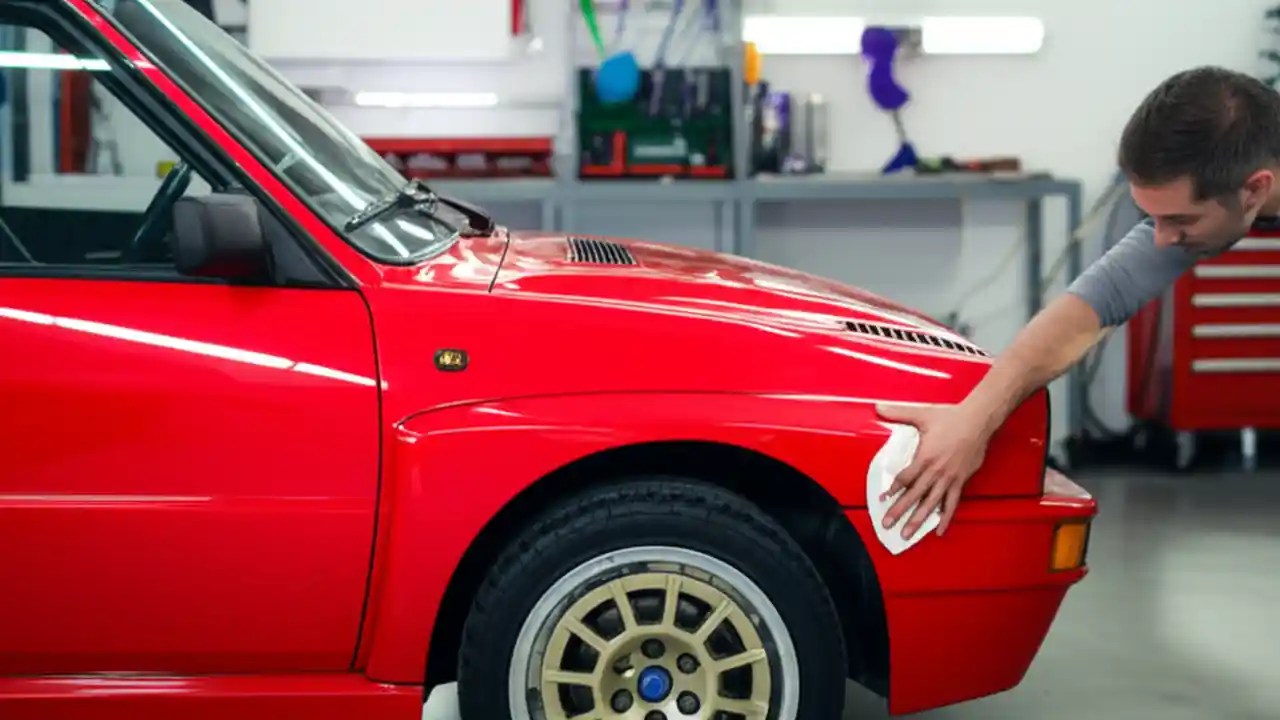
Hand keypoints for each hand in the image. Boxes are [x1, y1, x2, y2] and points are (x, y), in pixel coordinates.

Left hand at [874, 402, 990, 537]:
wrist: (978, 420)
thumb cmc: (951, 418)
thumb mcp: (921, 414)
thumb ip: (898, 412)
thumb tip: (878, 407)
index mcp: (925, 457)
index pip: (905, 479)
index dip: (893, 489)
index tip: (883, 499)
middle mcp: (936, 471)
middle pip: (914, 496)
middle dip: (900, 511)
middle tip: (888, 524)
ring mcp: (949, 479)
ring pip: (931, 504)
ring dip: (919, 520)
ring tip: (908, 534)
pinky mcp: (961, 481)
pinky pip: (951, 504)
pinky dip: (945, 518)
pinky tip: (940, 530)